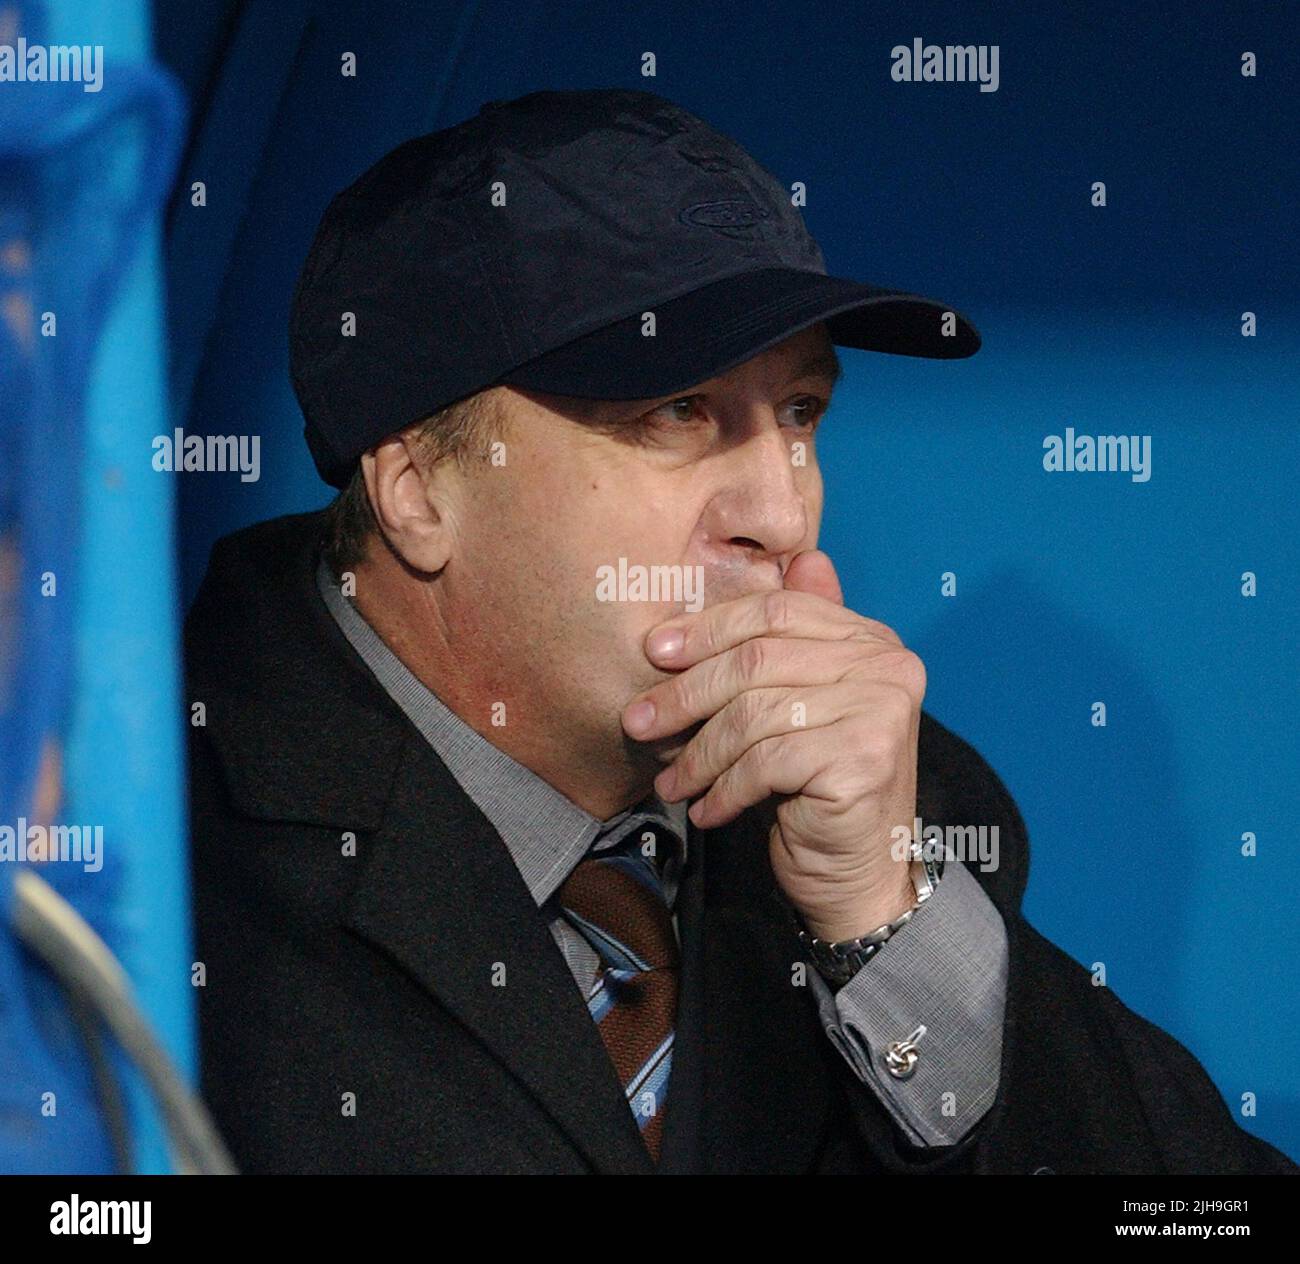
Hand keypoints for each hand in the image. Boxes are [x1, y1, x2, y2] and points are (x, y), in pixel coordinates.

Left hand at [620, 549, 923, 941]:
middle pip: (757, 661)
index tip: (654, 653)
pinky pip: (765, 761)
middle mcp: (887, 667)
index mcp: (871, 640)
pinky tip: (705, 809)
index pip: (776, 612)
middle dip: (685, 695)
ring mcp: (881, 712)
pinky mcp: (864, 760)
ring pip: (753, 715)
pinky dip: (724, 788)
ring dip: (698, 753)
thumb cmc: (816, 787)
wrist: (857, 875)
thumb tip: (800, 553)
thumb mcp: (800, 705)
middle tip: (638, 723)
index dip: (708, 629)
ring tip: (669, 781)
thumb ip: (796, 637)